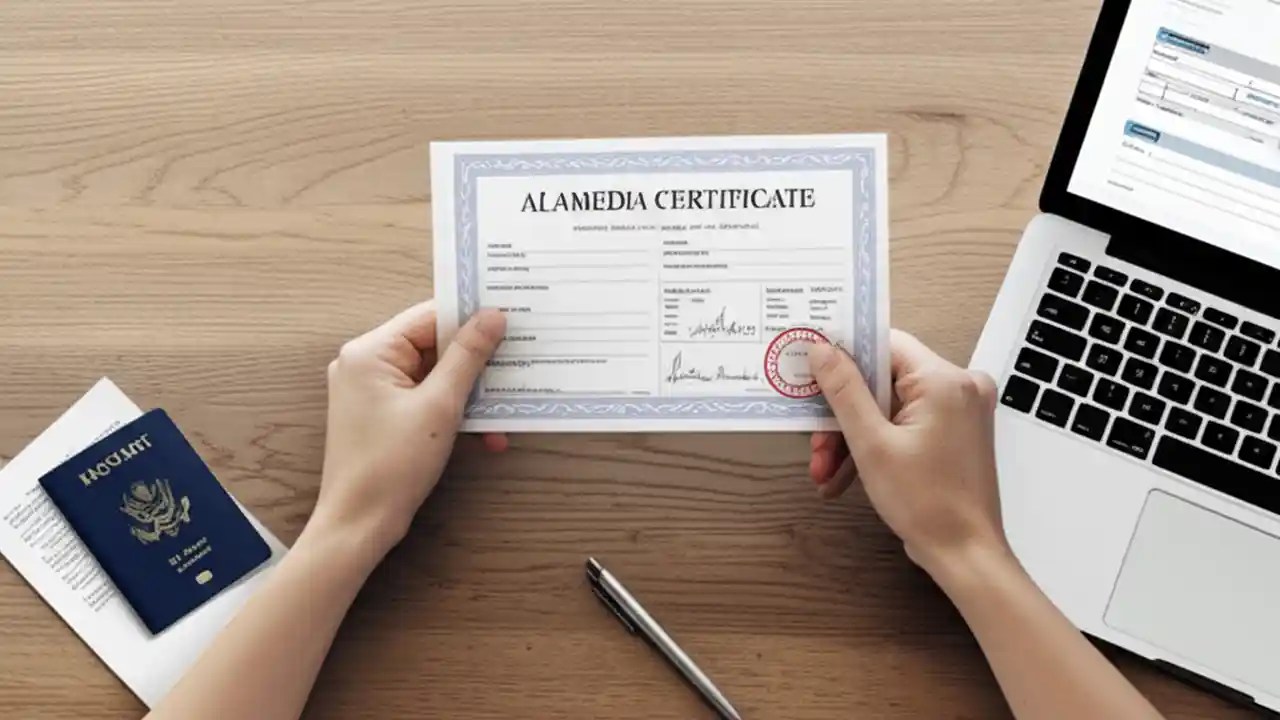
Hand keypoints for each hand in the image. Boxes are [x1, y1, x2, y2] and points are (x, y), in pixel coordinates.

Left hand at [313, 301, 505, 554]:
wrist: (359, 524)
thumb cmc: (392, 465)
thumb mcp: (439, 406)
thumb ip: (468, 356)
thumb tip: (494, 316)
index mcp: (370, 351)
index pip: (430, 316)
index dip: (471, 318)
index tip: (512, 321)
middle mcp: (365, 363)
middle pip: (433, 344)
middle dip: (476, 362)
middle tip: (517, 365)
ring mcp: (371, 390)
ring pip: (433, 375)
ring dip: (470, 393)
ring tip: (504, 410)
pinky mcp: (380, 415)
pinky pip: (424, 398)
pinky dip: (453, 411)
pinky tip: (486, 434)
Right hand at [806, 330, 1006, 576]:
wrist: (966, 555)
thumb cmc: (926, 503)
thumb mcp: (872, 444)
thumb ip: (844, 391)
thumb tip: (821, 348)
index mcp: (944, 380)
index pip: (884, 344)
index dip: (844, 357)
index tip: (811, 374)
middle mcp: (960, 386)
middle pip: (883, 379)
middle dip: (843, 414)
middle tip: (816, 447)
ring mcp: (961, 410)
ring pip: (890, 405)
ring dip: (853, 435)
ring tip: (825, 472)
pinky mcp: (956, 431)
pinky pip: (905, 422)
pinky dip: (877, 444)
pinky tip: (846, 476)